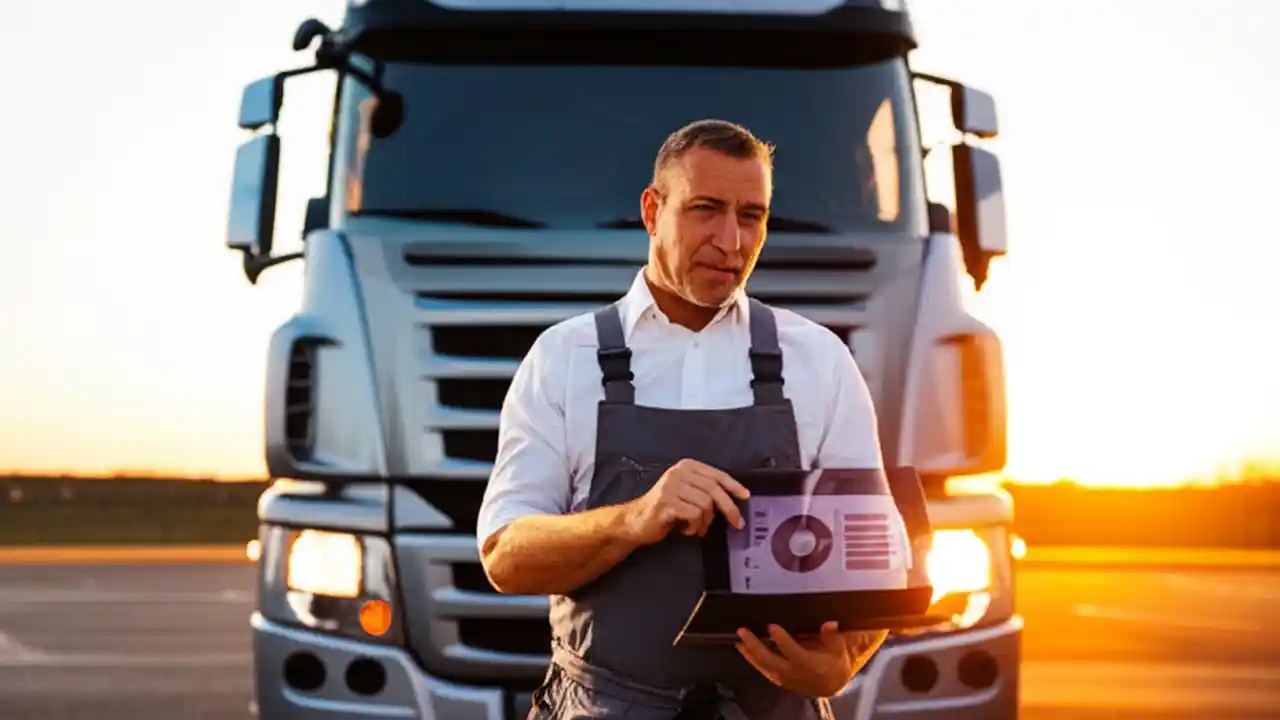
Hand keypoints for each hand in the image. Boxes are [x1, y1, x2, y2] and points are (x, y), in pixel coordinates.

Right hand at [622, 459, 749, 544]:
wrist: (636, 521)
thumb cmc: (665, 509)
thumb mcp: (686, 493)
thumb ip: (704, 490)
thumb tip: (733, 499)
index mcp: (686, 466)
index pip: (716, 474)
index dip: (734, 486)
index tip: (746, 496)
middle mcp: (678, 473)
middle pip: (714, 489)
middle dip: (729, 508)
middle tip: (738, 523)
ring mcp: (671, 487)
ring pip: (705, 504)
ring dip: (705, 522)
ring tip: (697, 528)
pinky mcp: (666, 503)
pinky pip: (693, 515)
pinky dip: (694, 526)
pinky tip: (686, 529)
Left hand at [735, 622, 887, 697]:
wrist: (830, 685)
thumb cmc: (833, 663)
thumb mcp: (838, 648)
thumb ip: (832, 636)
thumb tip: (831, 623)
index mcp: (807, 663)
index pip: (792, 651)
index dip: (781, 639)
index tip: (771, 626)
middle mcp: (792, 672)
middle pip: (770, 659)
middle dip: (755, 645)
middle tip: (743, 631)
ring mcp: (783, 677)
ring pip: (762, 665)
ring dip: (749, 652)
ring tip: (738, 639)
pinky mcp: (778, 678)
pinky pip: (762, 669)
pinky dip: (751, 659)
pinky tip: (742, 648)